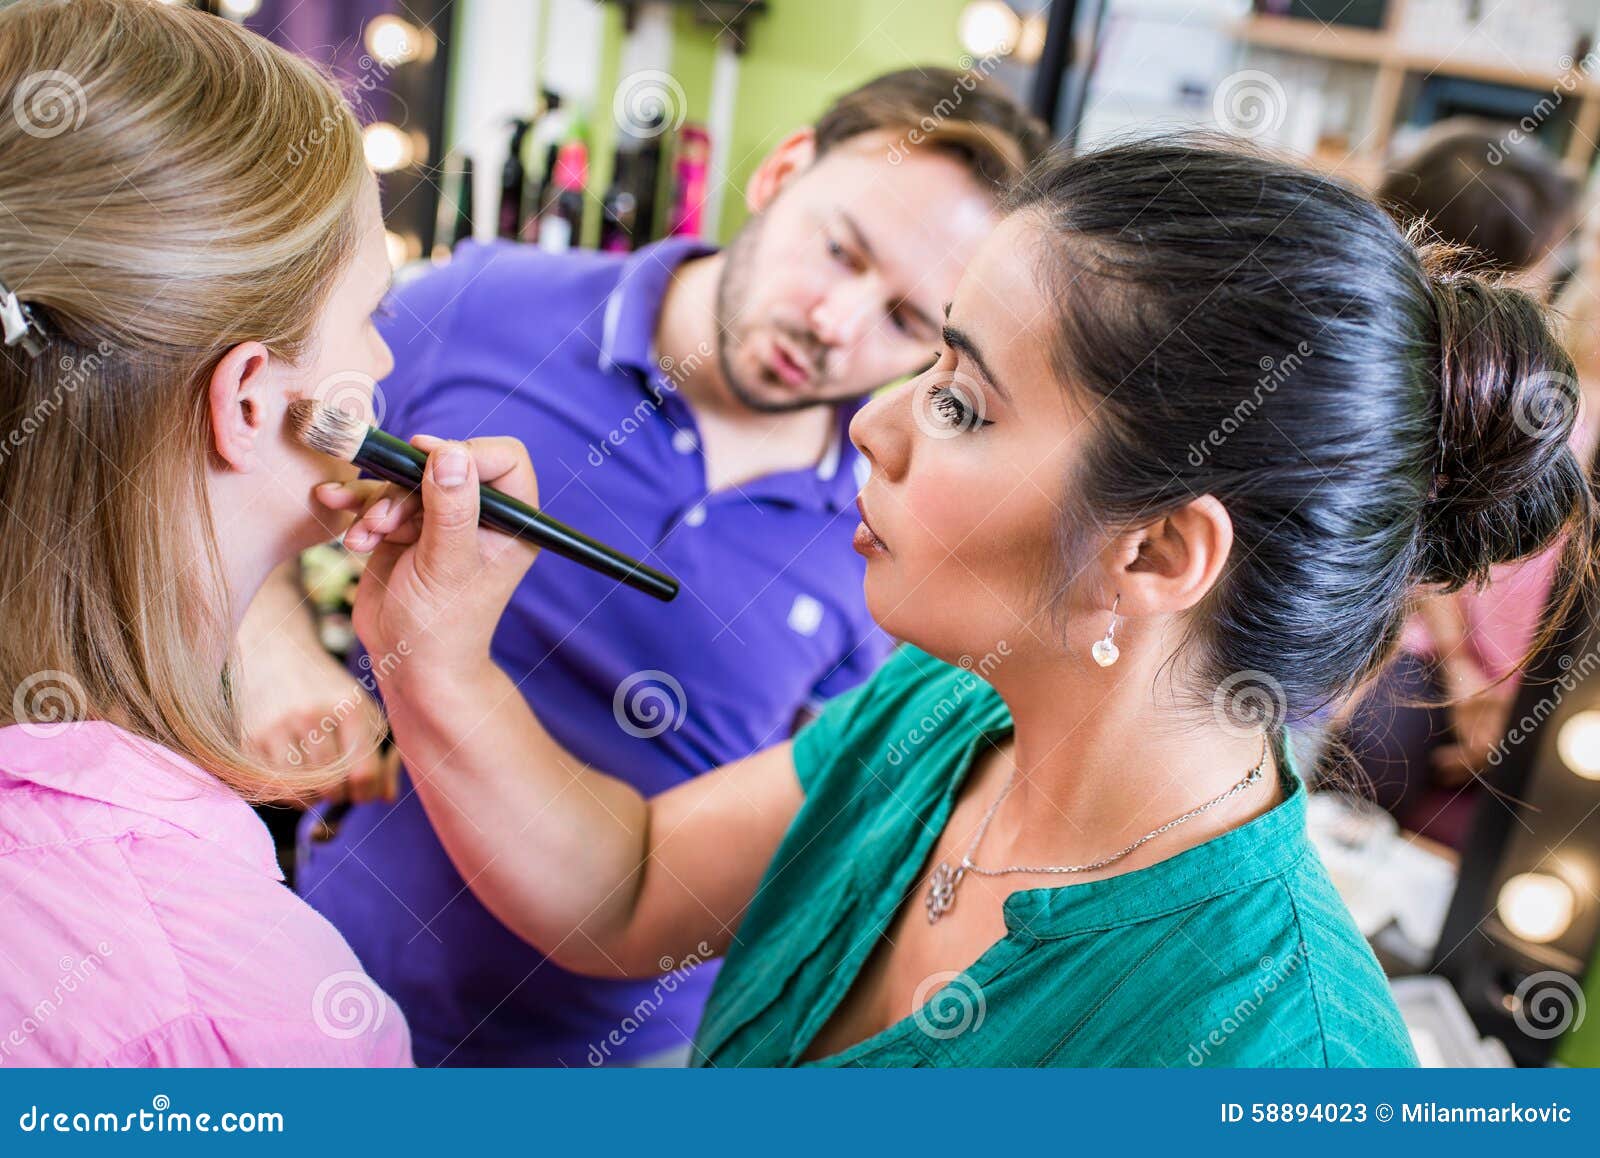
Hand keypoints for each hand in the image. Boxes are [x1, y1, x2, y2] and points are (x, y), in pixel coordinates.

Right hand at [237, 642, 393, 802]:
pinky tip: (296, 773)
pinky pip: (274, 787)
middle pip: (332, 787)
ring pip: (302, 792)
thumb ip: (380, 754)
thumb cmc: (328, 690)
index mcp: (350, 708)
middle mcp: (312, 716)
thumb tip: (385, 797)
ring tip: (318, 779)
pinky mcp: (250, 739)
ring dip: (314, 796)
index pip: (363, 773)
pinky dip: (289, 791)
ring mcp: (277, 728)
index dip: (367, 793)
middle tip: (340, 786)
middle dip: (341, 795)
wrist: (276, 653)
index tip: (365, 791)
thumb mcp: (362, 711)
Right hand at [315, 436, 539, 684]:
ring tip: (366, 537)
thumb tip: (451, 454)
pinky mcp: (406, 529)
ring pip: (407, 479)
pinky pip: (381, 500)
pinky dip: (360, 509)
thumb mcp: (448, 565)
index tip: (426, 458)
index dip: (467, 451)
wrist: (409, 666)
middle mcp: (481, 515)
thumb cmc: (442, 627)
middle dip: (406, 486)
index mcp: (512, 522)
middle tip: (385, 521)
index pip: (503, 459)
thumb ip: (451, 509)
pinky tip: (344, 524)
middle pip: (446, 463)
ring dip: (378, 503)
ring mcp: (441, 520)